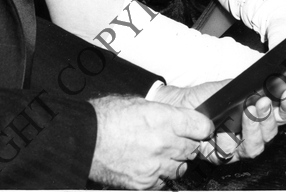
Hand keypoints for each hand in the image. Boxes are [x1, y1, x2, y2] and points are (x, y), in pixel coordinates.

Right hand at [89, 95, 212, 187]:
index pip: (201, 126)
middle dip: (186, 143)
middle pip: (192, 148)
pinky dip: (159, 174)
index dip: (200, 126)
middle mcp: (164, 144)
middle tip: (172, 138)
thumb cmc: (105, 117)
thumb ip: (160, 113)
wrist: (84, 139)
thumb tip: (173, 117)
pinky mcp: (146, 183)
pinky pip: (163, 181)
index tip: (199, 127)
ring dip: (174, 160)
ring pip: (180, 167)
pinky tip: (147, 164)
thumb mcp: (136, 103)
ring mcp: (156, 166)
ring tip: (158, 152)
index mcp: (164, 119)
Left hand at [155, 82, 285, 163]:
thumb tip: (262, 84)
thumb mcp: (223, 88)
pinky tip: (224, 129)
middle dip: (269, 116)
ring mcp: (237, 145)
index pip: (280, 114)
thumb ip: (244, 87)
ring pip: (255, 146)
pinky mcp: (221, 155)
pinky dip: (229, 140)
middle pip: (271, 132)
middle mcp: (249, 132)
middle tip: (263, 102)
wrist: (176, 108)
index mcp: (254, 114)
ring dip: (253, 128)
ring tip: (248, 111)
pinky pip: (232, 152)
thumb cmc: (199, 99)